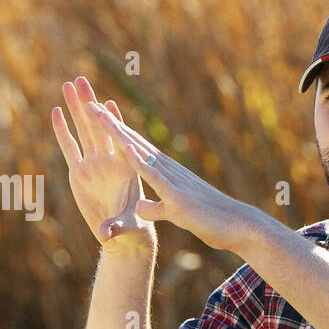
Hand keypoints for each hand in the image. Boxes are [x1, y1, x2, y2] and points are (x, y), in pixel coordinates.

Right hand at [52, 76, 154, 256]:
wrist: (124, 232)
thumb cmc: (132, 227)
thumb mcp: (125, 227)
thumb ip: (114, 228)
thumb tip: (105, 234)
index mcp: (126, 169)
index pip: (120, 142)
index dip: (114, 123)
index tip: (108, 105)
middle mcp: (109, 162)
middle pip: (98, 127)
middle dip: (90, 104)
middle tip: (81, 80)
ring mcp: (93, 164)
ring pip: (83, 131)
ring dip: (77, 108)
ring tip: (69, 84)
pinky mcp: (79, 172)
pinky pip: (70, 147)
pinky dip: (63, 130)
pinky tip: (57, 111)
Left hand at [85, 101, 256, 251]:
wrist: (239, 227)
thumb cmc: (211, 221)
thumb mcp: (176, 214)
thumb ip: (157, 208)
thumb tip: (142, 207)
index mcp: (165, 173)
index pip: (135, 148)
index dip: (116, 132)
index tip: (98, 116)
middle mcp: (167, 170)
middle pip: (132, 142)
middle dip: (109, 123)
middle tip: (88, 101)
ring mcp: (172, 180)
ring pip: (139, 152)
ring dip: (117, 133)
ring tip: (98, 113)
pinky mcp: (177, 197)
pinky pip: (154, 177)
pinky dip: (139, 162)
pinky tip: (124, 147)